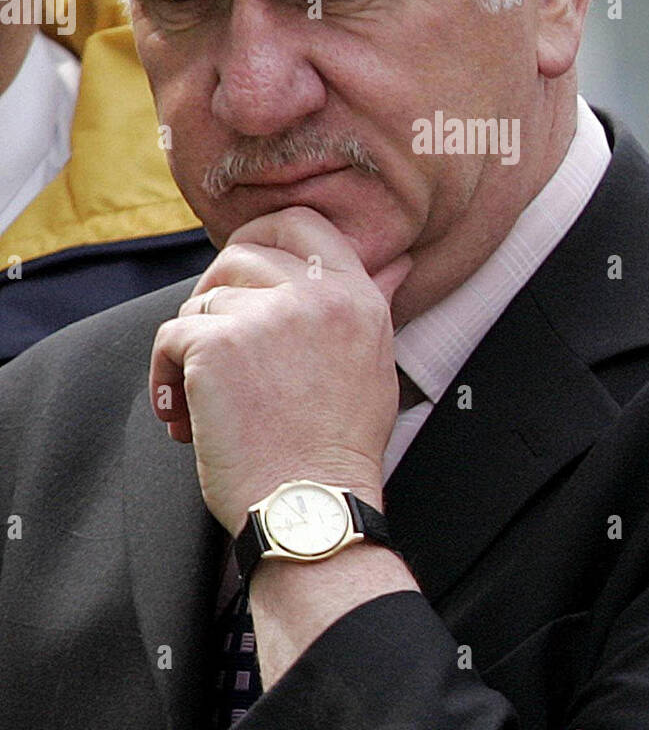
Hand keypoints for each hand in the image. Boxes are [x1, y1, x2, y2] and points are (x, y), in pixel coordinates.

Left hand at [148, 206, 411, 533]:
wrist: (311, 506)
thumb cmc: (340, 449)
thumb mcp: (376, 363)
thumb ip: (377, 302)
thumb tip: (401, 261)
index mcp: (356, 296)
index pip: (303, 222)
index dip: (263, 236)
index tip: (242, 273)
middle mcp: (316, 295)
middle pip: (241, 252)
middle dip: (216, 290)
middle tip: (213, 341)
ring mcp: (265, 315)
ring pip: (203, 301)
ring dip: (193, 349)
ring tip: (206, 404)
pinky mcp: (217, 343)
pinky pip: (171, 335)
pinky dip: (166, 376)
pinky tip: (184, 418)